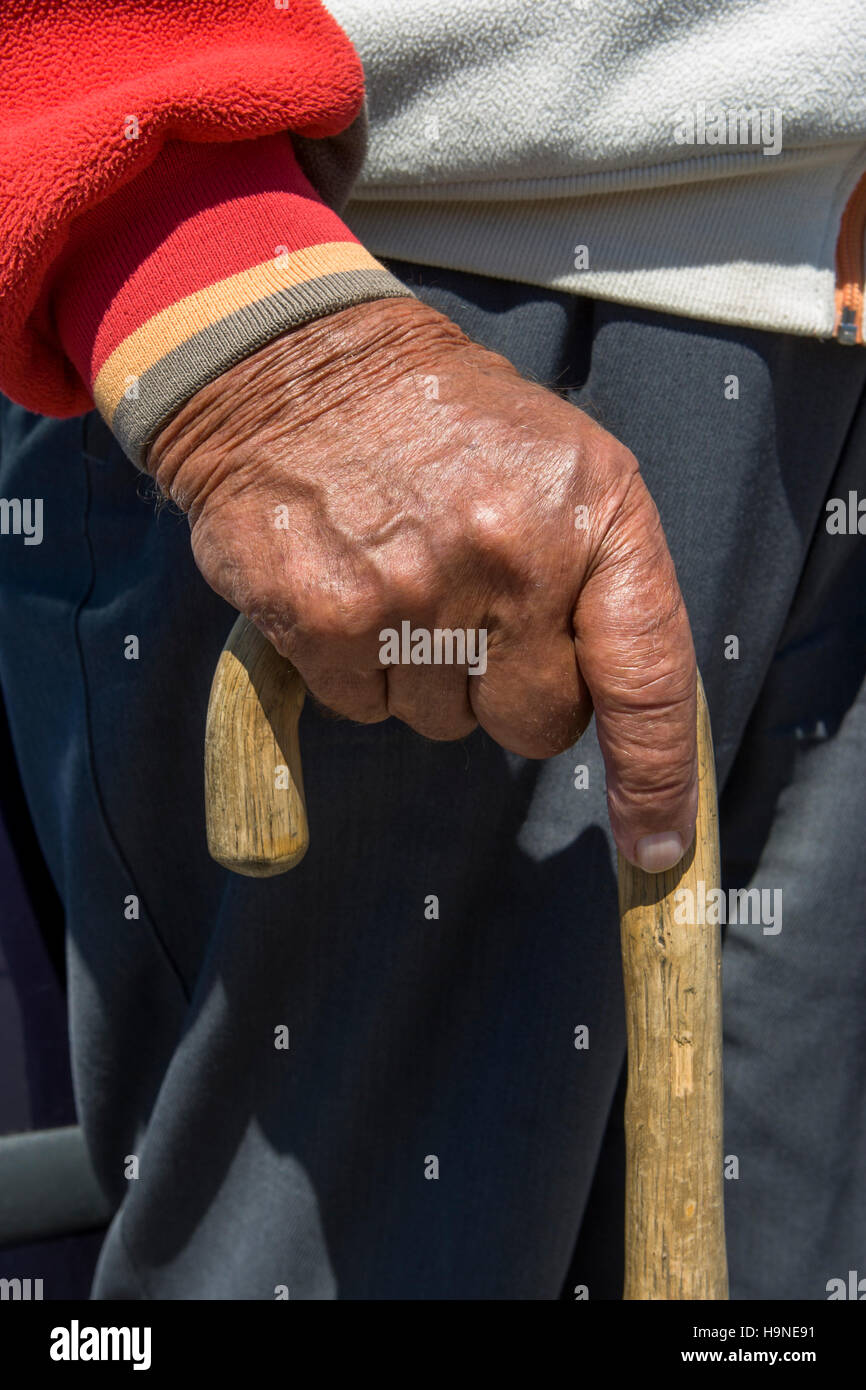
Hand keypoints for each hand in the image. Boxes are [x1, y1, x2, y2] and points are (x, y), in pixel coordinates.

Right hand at [148, 296, 696, 870]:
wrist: (296, 368)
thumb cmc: (444, 423)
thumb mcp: (564, 466)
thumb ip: (605, 583)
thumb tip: (617, 718)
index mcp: (593, 514)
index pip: (649, 678)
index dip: (655, 777)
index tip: (652, 846)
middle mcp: (514, 558)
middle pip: (538, 724)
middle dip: (512, 693)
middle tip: (475, 614)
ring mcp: (416, 594)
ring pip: (445, 723)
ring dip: (427, 675)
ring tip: (404, 578)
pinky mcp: (327, 622)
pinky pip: (364, 709)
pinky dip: (358, 669)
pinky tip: (352, 588)